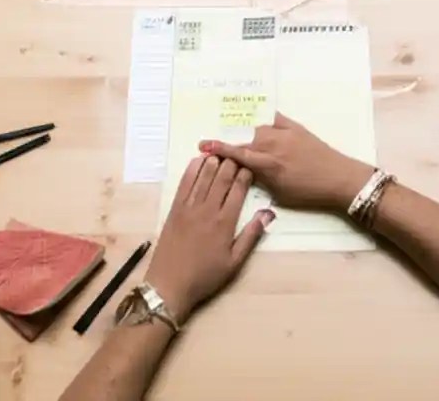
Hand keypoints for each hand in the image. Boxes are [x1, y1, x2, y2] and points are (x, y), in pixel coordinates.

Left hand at [144, 156, 271, 323]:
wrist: (170, 284)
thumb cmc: (205, 276)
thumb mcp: (235, 262)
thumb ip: (251, 235)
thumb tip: (268, 214)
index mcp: (225, 222)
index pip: (238, 190)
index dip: (245, 175)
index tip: (251, 166)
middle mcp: (207, 210)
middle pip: (221, 179)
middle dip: (231, 164)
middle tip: (237, 155)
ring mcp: (188, 208)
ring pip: (203, 178)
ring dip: (212, 163)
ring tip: (221, 153)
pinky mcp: (174, 210)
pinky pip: (184, 184)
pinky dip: (191, 171)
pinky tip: (197, 161)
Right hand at [200, 113, 373, 212]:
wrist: (339, 178)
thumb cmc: (309, 192)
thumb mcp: (280, 193)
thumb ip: (261, 179)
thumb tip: (247, 169)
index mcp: (269, 164)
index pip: (238, 153)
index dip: (219, 149)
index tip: (204, 146)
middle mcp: (274, 145)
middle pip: (245, 138)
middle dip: (231, 141)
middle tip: (218, 144)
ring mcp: (285, 133)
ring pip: (257, 128)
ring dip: (247, 133)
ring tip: (238, 136)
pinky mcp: (296, 127)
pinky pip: (274, 118)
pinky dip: (264, 118)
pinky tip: (256, 118)